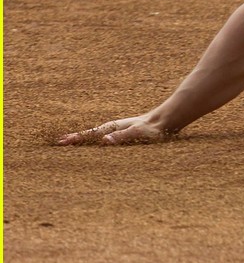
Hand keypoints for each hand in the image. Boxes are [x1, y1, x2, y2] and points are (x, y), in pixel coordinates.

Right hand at [57, 115, 174, 145]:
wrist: (165, 120)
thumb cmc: (153, 129)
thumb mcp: (137, 133)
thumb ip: (121, 137)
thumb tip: (103, 140)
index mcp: (112, 128)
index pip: (90, 134)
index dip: (76, 138)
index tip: (61, 142)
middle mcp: (113, 128)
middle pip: (89, 134)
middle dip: (75, 138)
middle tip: (59, 142)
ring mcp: (117, 129)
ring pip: (96, 134)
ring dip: (84, 138)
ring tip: (72, 141)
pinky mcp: (123, 132)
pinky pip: (105, 136)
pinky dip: (95, 139)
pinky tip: (95, 142)